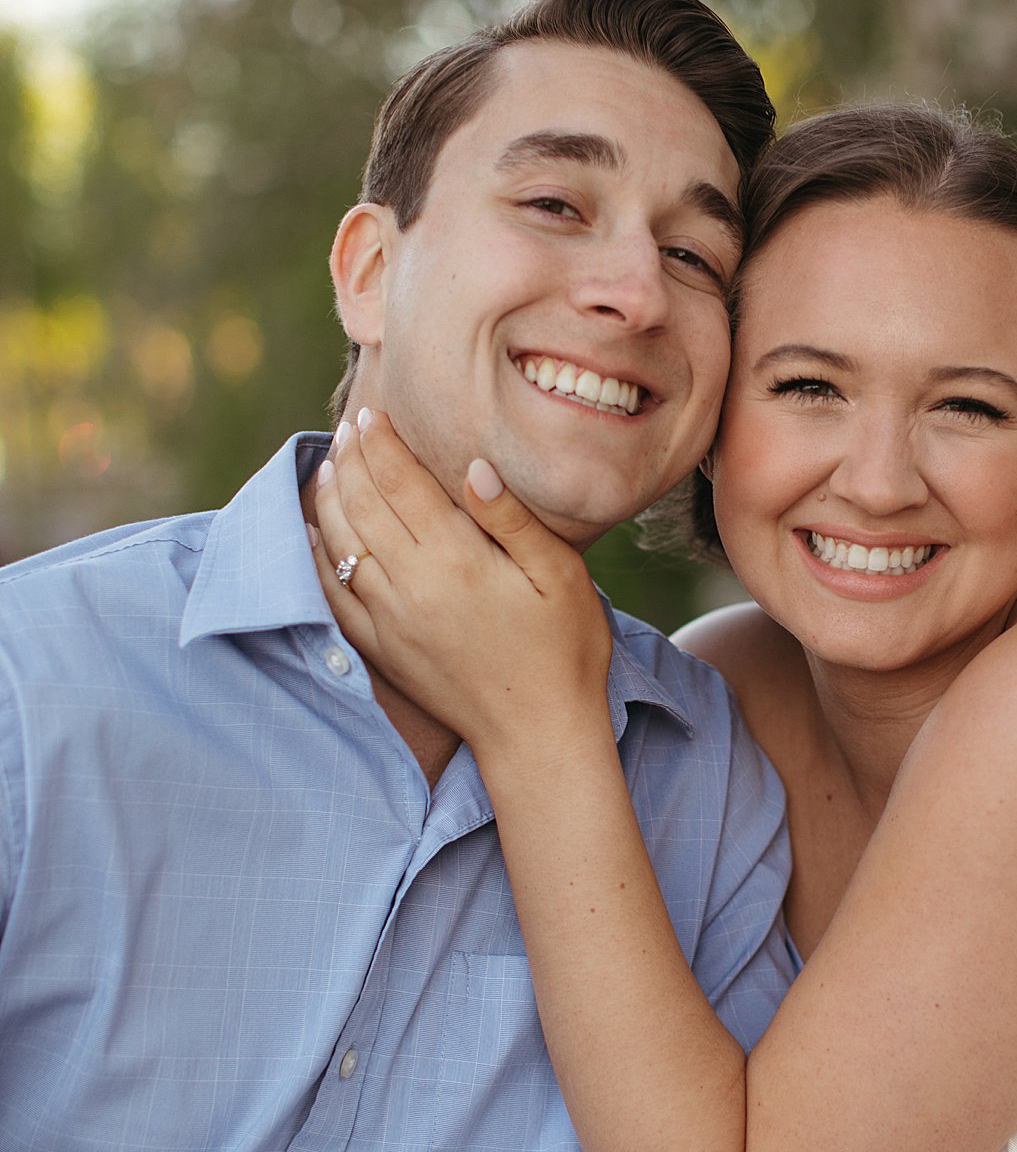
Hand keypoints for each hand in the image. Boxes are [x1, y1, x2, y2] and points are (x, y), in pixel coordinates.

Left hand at [311, 411, 611, 762]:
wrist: (539, 736)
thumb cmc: (564, 651)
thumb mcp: (559, 575)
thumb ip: (512, 518)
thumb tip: (472, 466)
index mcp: (456, 559)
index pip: (402, 483)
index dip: (382, 443)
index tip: (371, 415)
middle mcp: (411, 586)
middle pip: (364, 505)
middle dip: (351, 459)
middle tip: (347, 428)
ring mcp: (389, 621)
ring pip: (341, 544)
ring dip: (332, 498)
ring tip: (330, 465)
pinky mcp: (381, 650)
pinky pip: (333, 593)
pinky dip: (317, 556)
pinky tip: (316, 533)